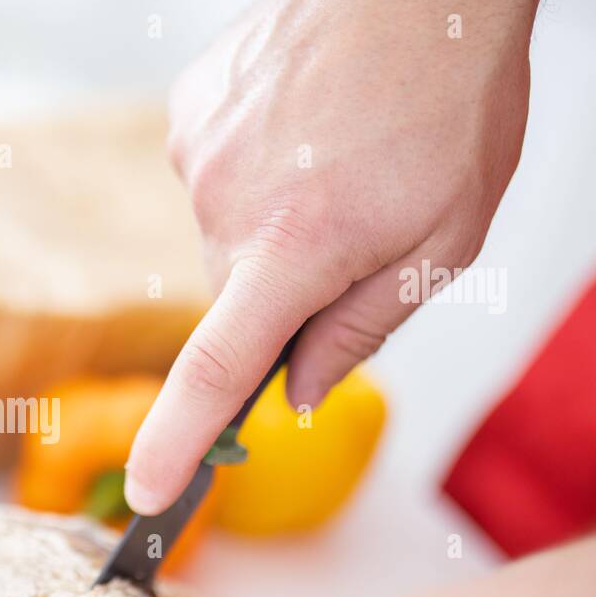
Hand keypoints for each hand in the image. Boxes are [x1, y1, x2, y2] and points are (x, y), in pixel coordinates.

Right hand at [125, 0, 541, 513]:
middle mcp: (227, 206)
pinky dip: (251, 173)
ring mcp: (197, 156)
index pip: (216, 371)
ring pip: (222, 235)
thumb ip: (362, 329)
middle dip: (281, 293)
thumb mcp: (444, 240)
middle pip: (234, 300)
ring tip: (332, 161)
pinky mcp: (187, 116)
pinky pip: (210, 177)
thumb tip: (298, 392)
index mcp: (296, 249)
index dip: (175, 440)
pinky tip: (299, 130)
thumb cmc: (449, 102)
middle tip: (347, 233)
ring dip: (269, 225)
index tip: (145, 494)